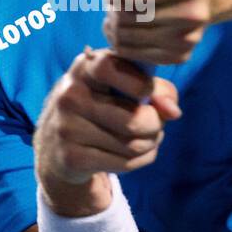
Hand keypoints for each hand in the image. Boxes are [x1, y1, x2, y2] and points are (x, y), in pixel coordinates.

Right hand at [34, 47, 181, 215]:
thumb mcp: (124, 86)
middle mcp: (70, 95)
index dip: (141, 84)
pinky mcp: (71, 157)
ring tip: (148, 139)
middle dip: (156, 126)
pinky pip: (125, 163)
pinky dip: (141, 160)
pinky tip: (137, 154)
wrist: (58, 144)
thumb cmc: (103, 105)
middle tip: (156, 125)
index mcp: (84, 68)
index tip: (148, 93)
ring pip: (133, 145)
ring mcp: (67, 128)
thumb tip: (173, 112)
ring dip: (151, 144)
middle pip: (134, 120)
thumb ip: (157, 89)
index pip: (111, 69)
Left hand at [98, 0, 216, 64]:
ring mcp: (188, 38)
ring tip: (127, 7)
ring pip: (124, 38)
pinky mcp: (179, 56)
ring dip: (115, 22)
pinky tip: (132, 25)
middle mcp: (194, 13)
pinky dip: (122, 41)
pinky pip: (130, 54)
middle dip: (114, 4)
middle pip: (125, 17)